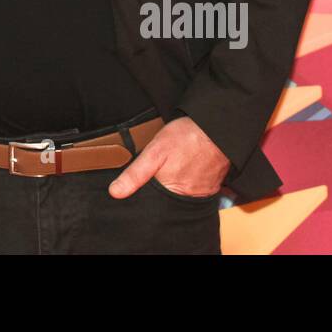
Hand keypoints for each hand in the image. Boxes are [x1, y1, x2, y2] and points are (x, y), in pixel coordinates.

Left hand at [107, 115, 228, 199]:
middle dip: (158, 192)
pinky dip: (188, 185)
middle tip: (160, 171)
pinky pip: (195, 192)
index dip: (143, 195)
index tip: (141, 185)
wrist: (217, 129)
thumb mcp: (154, 151)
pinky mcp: (211, 189)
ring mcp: (200, 195)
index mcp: (169, 191)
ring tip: (174, 170)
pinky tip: (185, 171)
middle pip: (165, 201)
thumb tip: (115, 193)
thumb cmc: (186, 137)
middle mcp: (186, 198)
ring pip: (180, 197)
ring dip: (175, 188)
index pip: (150, 202)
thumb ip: (135, 174)